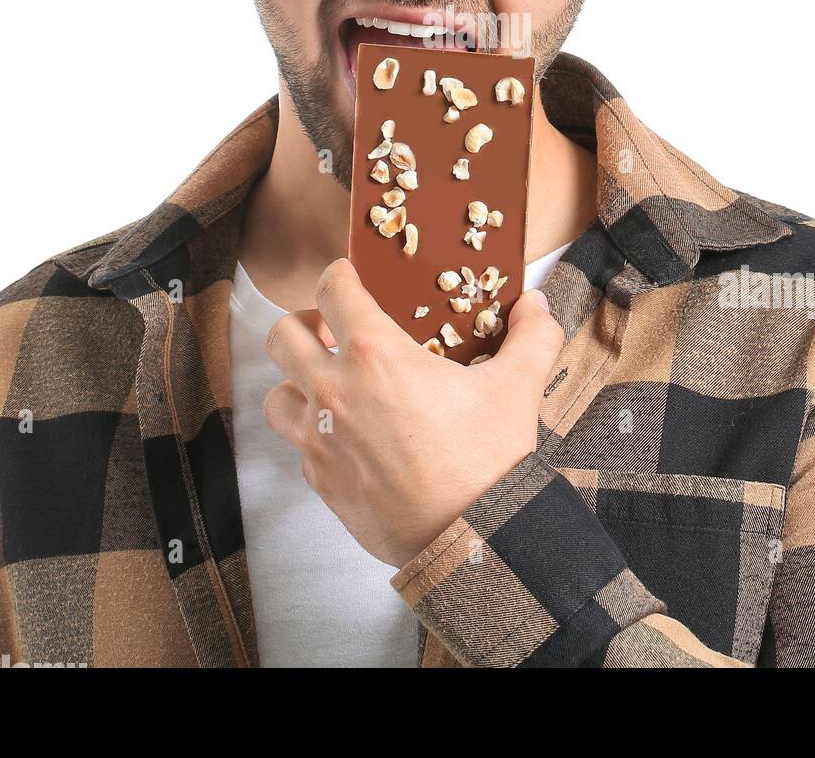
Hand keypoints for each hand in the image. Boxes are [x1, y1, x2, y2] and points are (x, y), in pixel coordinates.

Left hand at [262, 257, 564, 566]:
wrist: (471, 537)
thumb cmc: (489, 459)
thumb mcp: (518, 386)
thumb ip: (530, 335)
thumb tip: (537, 304)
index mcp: (375, 354)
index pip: (331, 290)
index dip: (338, 276)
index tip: (349, 278)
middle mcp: (335, 391)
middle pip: (283, 337)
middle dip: (304, 326)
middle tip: (332, 332)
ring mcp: (320, 439)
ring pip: (277, 394)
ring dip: (297, 384)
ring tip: (330, 386)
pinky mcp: (320, 480)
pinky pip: (300, 446)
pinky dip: (315, 434)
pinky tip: (349, 436)